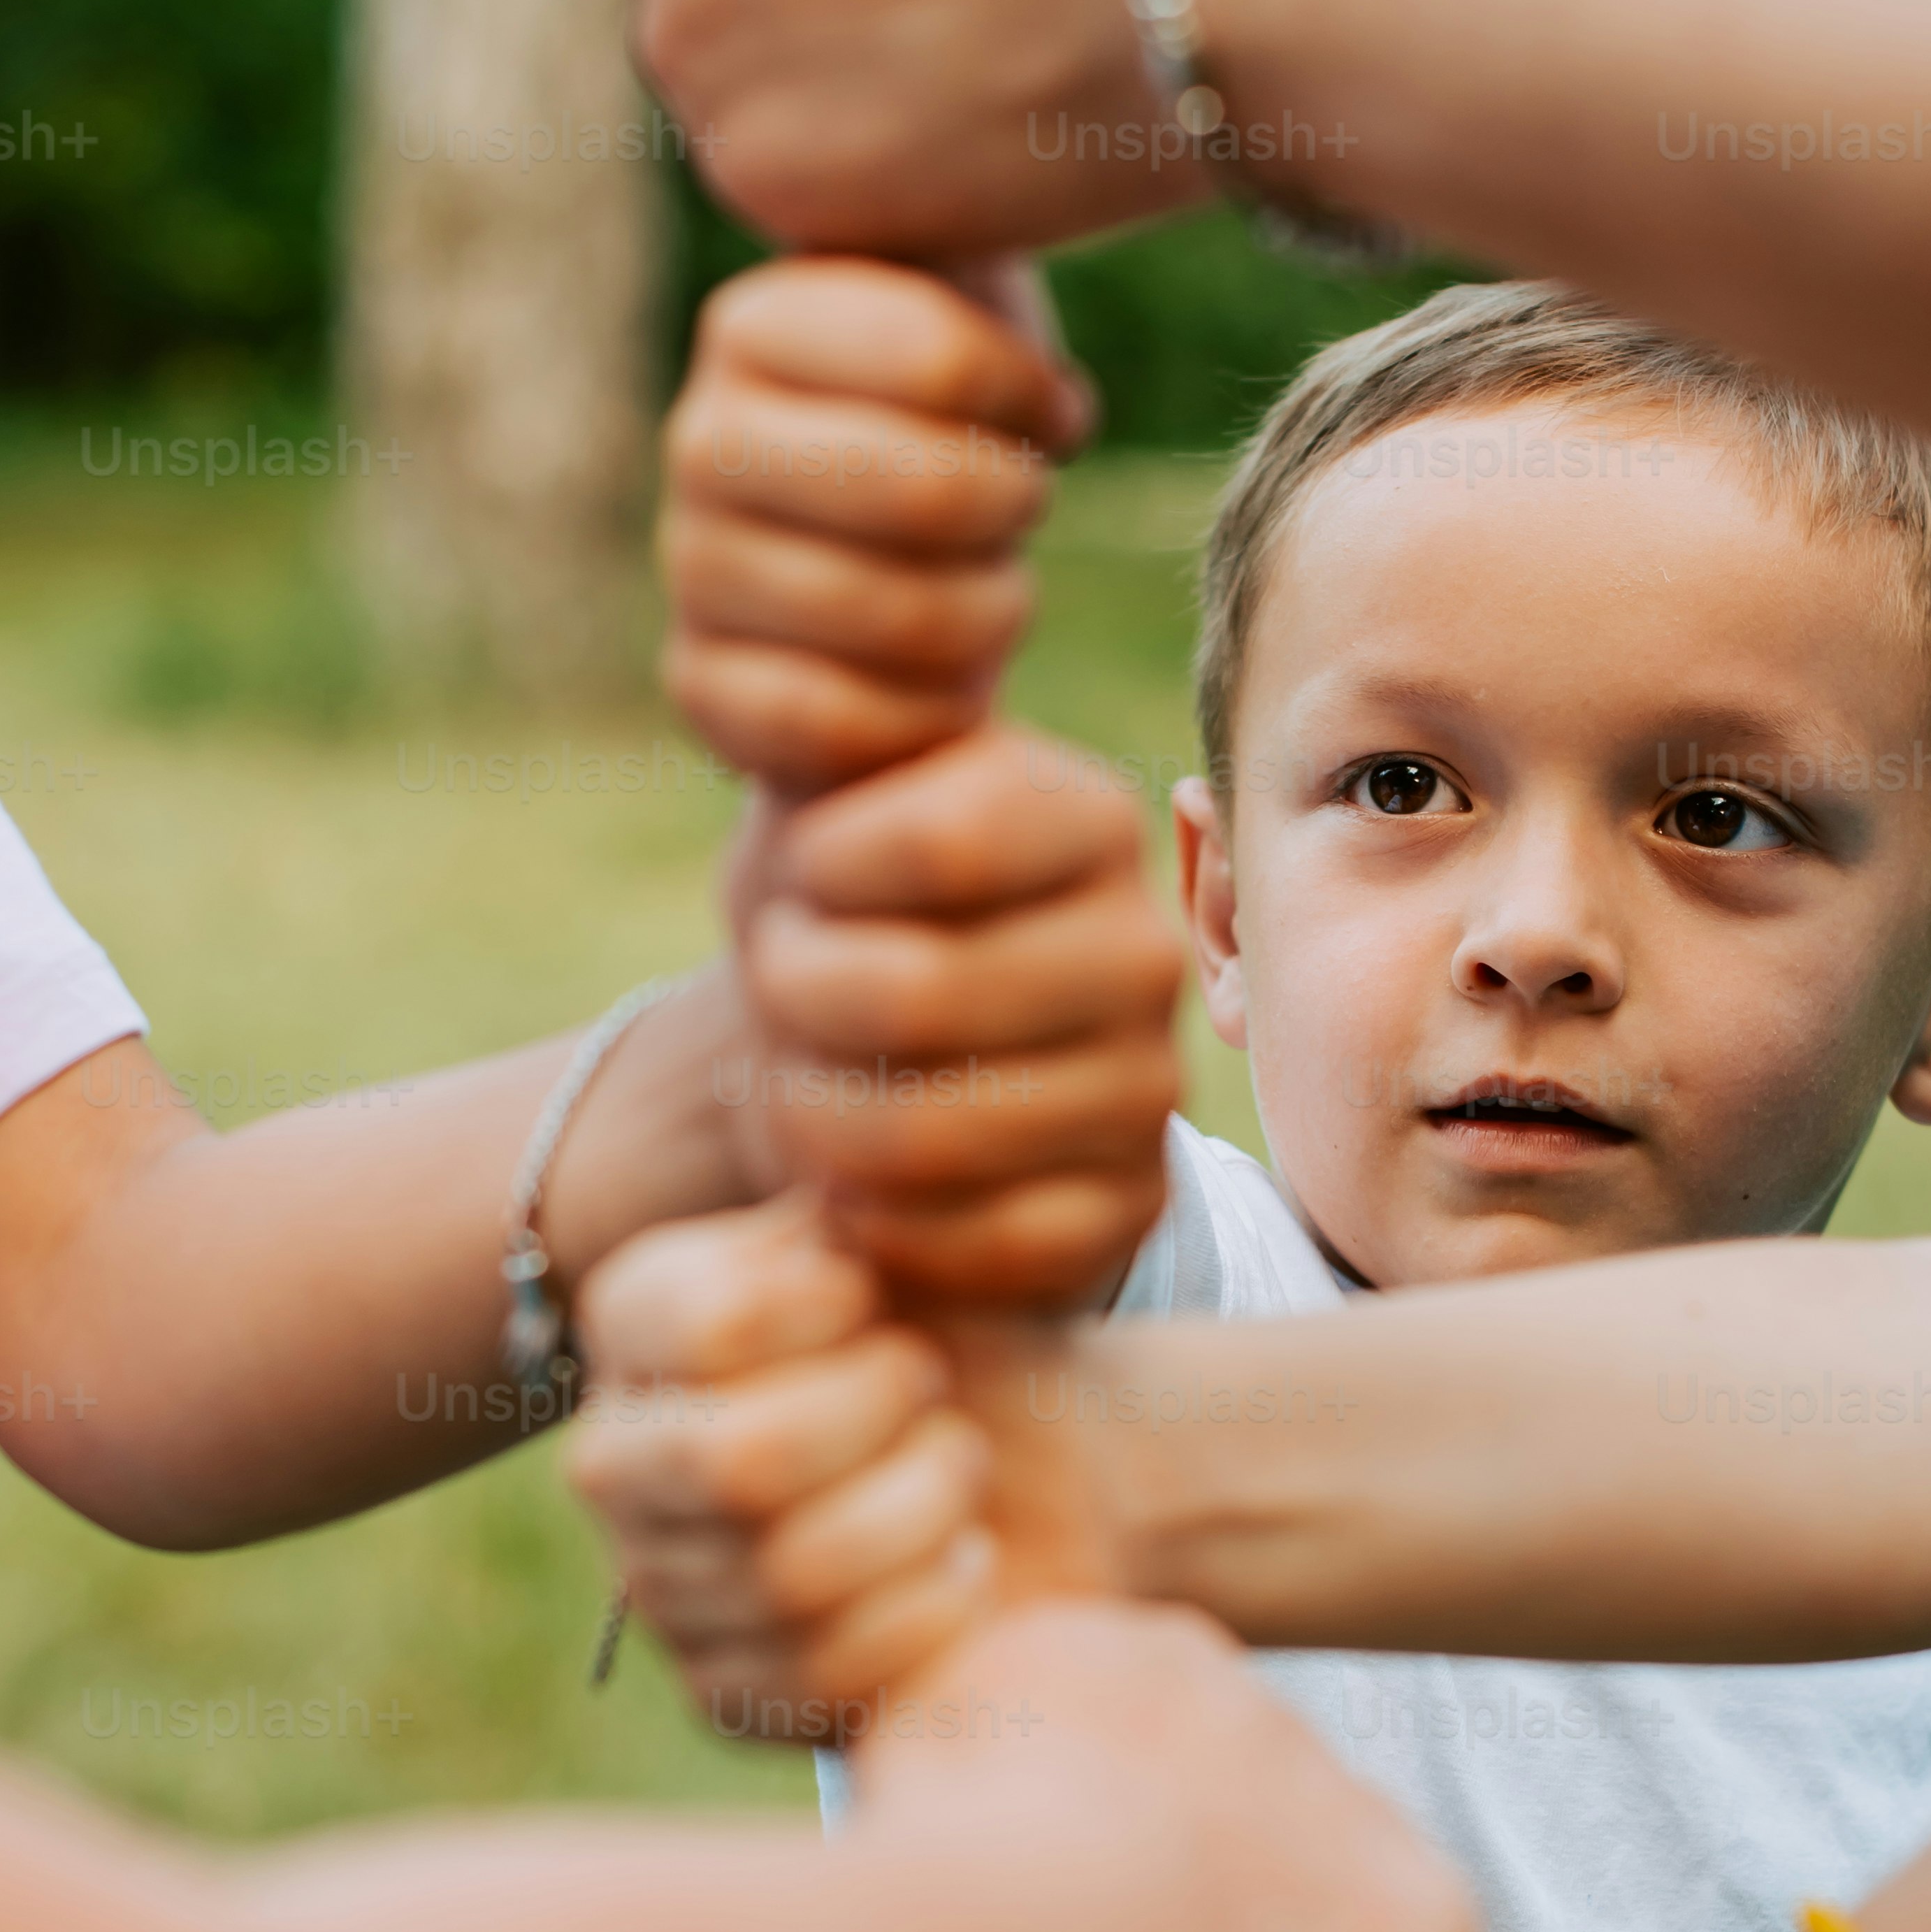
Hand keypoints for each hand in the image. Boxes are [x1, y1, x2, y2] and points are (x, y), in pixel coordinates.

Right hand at [570, 1189, 1001, 1737]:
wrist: (1034, 1459)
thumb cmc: (960, 1325)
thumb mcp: (913, 1233)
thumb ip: (859, 1199)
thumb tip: (836, 1205)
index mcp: (636, 1324)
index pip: (704, 1327)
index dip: (829, 1306)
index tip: (885, 1298)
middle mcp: (614, 1460)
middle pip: (737, 1463)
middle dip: (878, 1419)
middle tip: (935, 1387)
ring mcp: (660, 1588)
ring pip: (788, 1576)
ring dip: (920, 1510)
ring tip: (959, 1467)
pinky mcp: (723, 1694)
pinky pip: (822, 1673)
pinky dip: (929, 1611)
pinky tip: (966, 1562)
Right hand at [663, 256, 1088, 800]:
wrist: (879, 562)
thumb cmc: (949, 416)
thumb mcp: (975, 314)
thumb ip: (997, 279)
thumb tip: (1052, 413)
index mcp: (757, 325)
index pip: (938, 358)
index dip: (1027, 395)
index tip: (1047, 409)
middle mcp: (701, 440)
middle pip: (927, 495)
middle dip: (1009, 509)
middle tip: (1021, 503)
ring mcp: (692, 566)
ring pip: (899, 616)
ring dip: (989, 612)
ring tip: (994, 585)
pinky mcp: (702, 681)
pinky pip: (838, 721)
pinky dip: (932, 712)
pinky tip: (955, 682)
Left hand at [735, 717, 1184, 1310]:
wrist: (866, 1064)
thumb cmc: (833, 909)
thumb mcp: (820, 797)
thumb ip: (823, 734)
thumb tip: (798, 687)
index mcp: (1088, 818)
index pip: (942, 838)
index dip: (818, 875)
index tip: (799, 882)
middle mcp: (1146, 950)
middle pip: (914, 991)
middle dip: (795, 1001)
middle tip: (780, 994)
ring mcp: (1150, 1089)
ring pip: (931, 1132)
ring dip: (815, 1118)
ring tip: (802, 1082)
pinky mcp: (1129, 1210)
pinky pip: (974, 1244)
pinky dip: (875, 1225)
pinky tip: (851, 1183)